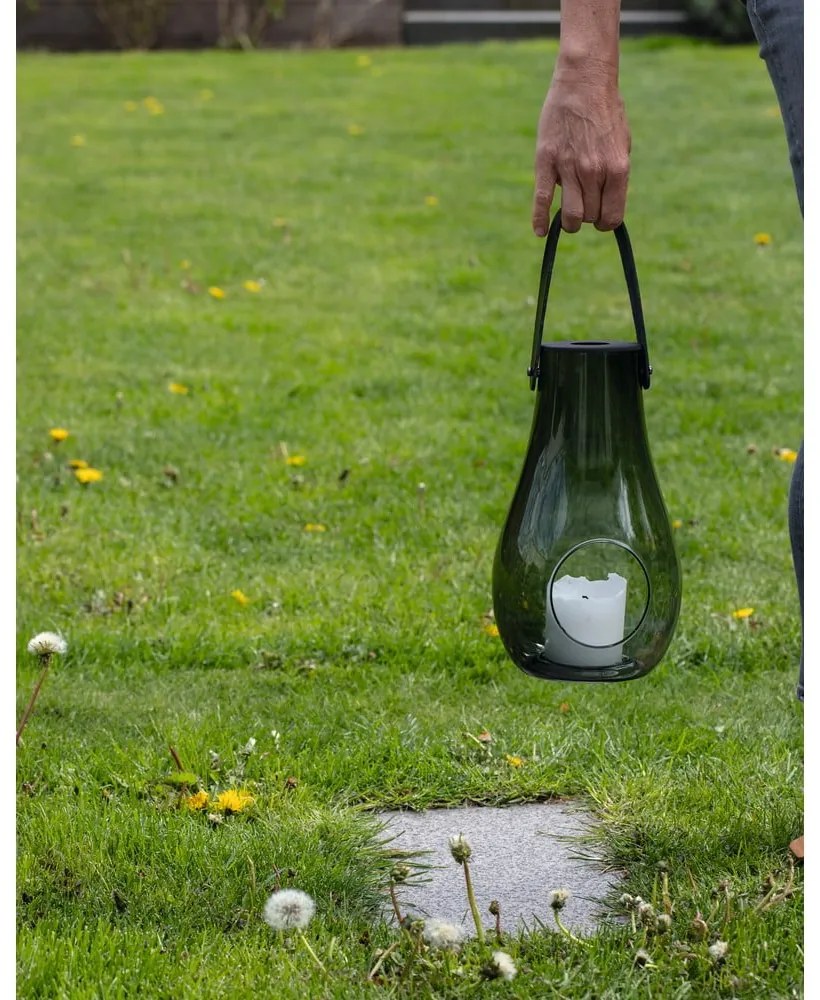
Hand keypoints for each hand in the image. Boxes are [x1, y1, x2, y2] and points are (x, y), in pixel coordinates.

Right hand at [532, 69, 630, 234]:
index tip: (599, 215)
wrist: (584, 81)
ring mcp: (569, 167)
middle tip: (584, 203)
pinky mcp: (546, 161)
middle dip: (587, 217)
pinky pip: (542, 200)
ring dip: (569, 221)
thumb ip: (615, 175)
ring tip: (567, 212)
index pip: (611, 218)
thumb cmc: (605, 112)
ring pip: (569, 216)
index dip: (605, 222)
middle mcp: (594, 171)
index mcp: (617, 169)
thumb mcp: (622, 144)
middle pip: (589, 218)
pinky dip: (540, 220)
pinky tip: (540, 231)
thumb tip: (607, 202)